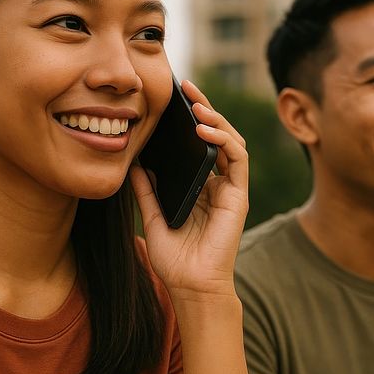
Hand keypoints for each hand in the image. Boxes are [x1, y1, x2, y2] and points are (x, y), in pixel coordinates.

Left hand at [130, 79, 247, 301]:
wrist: (191, 287)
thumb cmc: (175, 259)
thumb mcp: (153, 216)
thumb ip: (146, 190)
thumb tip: (134, 161)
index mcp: (199, 186)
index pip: (197, 144)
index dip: (189, 119)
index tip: (172, 98)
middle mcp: (218, 183)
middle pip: (216, 135)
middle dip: (204, 107)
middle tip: (185, 86)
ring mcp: (230, 187)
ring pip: (230, 140)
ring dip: (216, 117)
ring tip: (196, 102)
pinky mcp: (239, 195)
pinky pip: (237, 158)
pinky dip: (223, 139)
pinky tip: (205, 129)